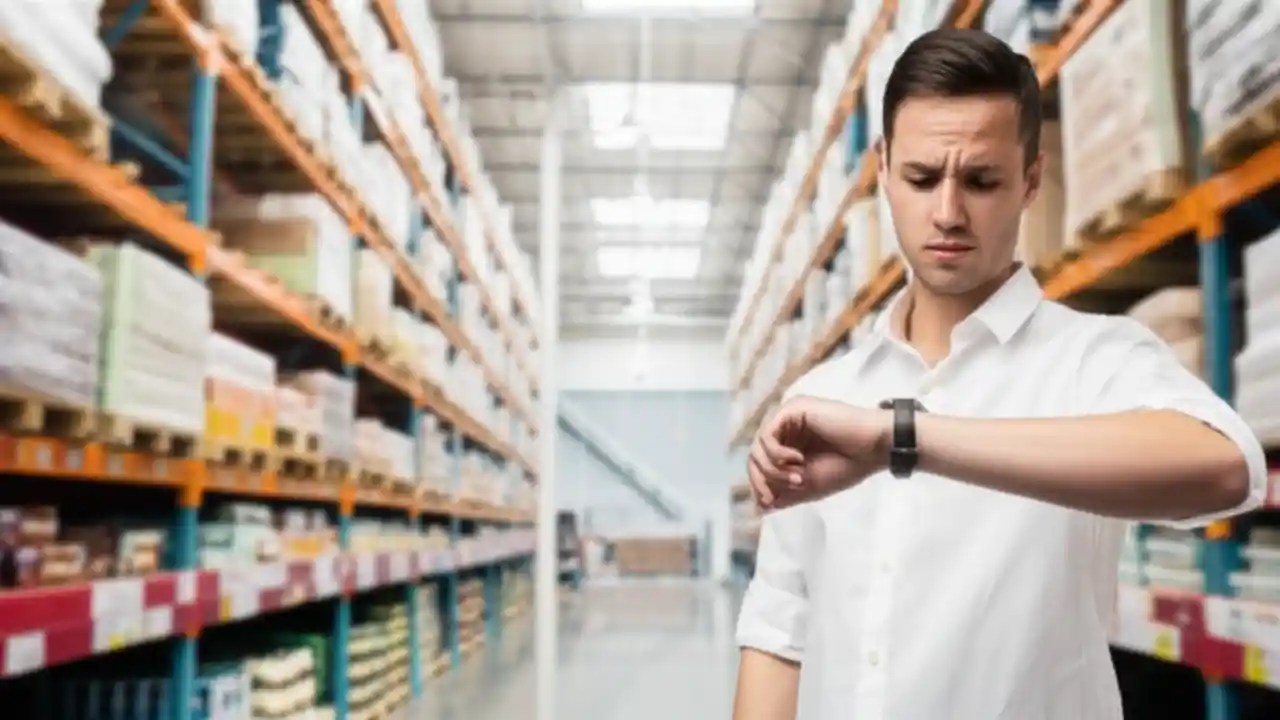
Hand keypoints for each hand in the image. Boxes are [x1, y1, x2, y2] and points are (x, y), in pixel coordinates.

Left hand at [747, 396, 890, 509]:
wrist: (873, 449)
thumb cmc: (847, 465)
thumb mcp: (810, 486)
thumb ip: (784, 493)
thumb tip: (761, 505)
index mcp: (788, 444)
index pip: (759, 464)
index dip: (758, 485)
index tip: (769, 503)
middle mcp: (784, 428)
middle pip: (754, 455)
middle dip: (763, 480)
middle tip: (780, 494)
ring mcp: (787, 417)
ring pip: (758, 447)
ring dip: (774, 470)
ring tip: (798, 478)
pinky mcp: (793, 409)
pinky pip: (768, 435)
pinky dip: (777, 454)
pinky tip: (797, 461)